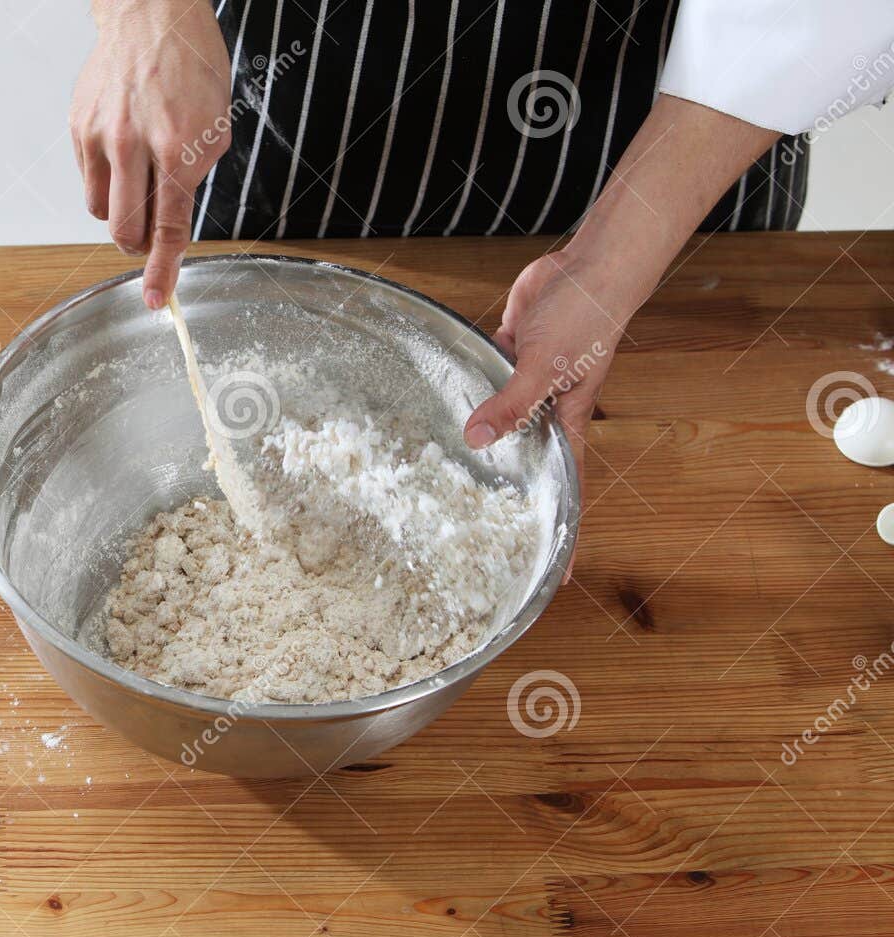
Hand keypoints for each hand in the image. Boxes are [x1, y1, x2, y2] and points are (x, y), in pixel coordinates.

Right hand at [71, 0, 230, 307]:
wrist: (152, 15)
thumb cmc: (192, 67)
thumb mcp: (215, 125)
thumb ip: (193, 177)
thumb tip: (172, 222)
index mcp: (177, 145)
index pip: (167, 226)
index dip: (162, 269)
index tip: (156, 299)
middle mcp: (134, 143)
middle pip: (124, 229)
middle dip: (137, 246)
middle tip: (148, 236)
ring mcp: (101, 135)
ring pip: (100, 211)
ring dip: (119, 213)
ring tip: (137, 182)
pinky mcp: (78, 127)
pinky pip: (87, 179)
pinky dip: (104, 182)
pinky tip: (122, 154)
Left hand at [463, 95, 782, 552]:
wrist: (587, 266)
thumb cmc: (585, 317)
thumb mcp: (545, 367)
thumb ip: (511, 403)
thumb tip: (477, 441)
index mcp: (567, 425)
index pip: (568, 492)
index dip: (566, 533)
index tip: (562, 576)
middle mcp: (547, 413)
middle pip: (529, 469)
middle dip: (515, 504)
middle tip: (491, 547)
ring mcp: (528, 387)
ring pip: (501, 430)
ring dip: (481, 451)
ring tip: (452, 493)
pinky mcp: (510, 359)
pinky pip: (486, 389)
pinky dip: (468, 402)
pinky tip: (441, 418)